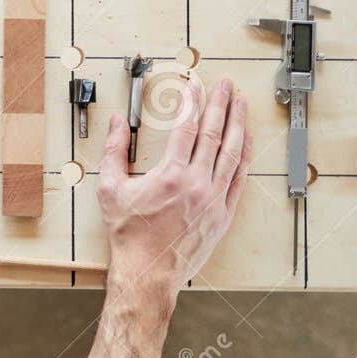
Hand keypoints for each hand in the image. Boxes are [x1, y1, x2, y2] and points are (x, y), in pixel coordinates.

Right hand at [95, 75, 253, 304]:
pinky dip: (245, 157)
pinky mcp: (223, 215)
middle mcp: (196, 185)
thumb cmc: (128, 234)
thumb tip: (117, 123)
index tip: (195, 85)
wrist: (148, 272)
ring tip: (241, 104)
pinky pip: (239, 179)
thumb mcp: (110, 189)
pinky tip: (246, 142)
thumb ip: (113, 151)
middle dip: (221, 105)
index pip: (186, 127)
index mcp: (170, 175)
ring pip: (232, 154)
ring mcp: (214, 200)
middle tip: (226, 85)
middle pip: (214, 135)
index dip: (192, 102)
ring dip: (238, 125)